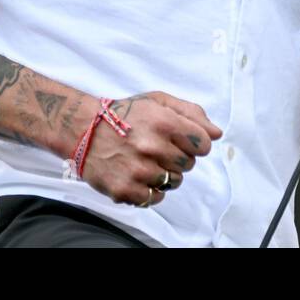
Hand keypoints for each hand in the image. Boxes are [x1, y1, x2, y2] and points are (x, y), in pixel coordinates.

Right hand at [79, 91, 222, 207]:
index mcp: (163, 122)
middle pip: (189, 164)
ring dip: (165, 173)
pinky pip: (156, 197)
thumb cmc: (124, 114)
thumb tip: (216, 134)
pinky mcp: (125, 190)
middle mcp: (152, 147)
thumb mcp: (158, 101)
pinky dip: (150, 189)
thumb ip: (191, 114)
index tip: (181, 140)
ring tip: (146, 159)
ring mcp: (138, 170)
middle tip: (158, 147)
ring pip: (174, 181)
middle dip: (179, 156)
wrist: (83, 130)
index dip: (195, 142)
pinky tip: (137, 173)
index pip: (203, 144)